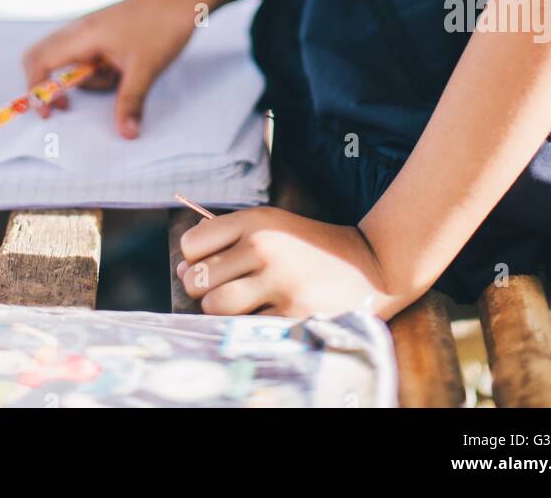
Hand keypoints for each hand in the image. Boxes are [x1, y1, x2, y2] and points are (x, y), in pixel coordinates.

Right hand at [21, 0, 205, 138]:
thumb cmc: (162, 25)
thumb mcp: (145, 69)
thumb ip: (130, 103)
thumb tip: (126, 134)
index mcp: (82, 35)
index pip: (39, 61)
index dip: (36, 89)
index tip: (49, 113)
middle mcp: (80, 30)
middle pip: (44, 58)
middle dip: (51, 85)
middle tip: (69, 105)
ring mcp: (92, 30)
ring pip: (71, 61)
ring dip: (87, 79)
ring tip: (119, 76)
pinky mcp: (105, 32)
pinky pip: (89, 56)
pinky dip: (98, 70)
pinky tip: (124, 68)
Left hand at [176, 208, 416, 320]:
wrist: (369, 266)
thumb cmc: (309, 247)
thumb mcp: (272, 225)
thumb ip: (228, 240)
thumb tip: (182, 271)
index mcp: (255, 221)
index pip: (192, 244)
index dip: (194, 259)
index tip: (210, 264)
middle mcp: (263, 248)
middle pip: (198, 280)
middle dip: (203, 290)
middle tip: (225, 289)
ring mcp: (278, 284)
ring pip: (216, 308)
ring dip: (221, 313)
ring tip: (242, 306)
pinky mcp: (292, 316)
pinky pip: (245, 329)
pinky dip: (246, 329)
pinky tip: (263, 318)